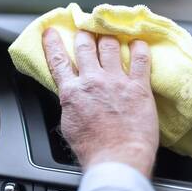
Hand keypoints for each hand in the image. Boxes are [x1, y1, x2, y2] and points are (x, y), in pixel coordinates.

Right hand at [42, 29, 159, 177]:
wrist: (117, 159)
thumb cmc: (93, 149)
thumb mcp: (69, 125)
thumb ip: (70, 104)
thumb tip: (72, 96)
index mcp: (72, 92)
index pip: (58, 60)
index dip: (53, 43)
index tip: (51, 31)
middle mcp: (93, 81)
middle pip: (85, 46)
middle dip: (85, 36)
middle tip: (86, 32)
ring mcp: (117, 81)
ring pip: (110, 45)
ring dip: (108, 38)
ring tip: (110, 37)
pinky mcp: (139, 86)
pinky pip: (140, 58)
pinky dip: (139, 48)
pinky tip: (138, 44)